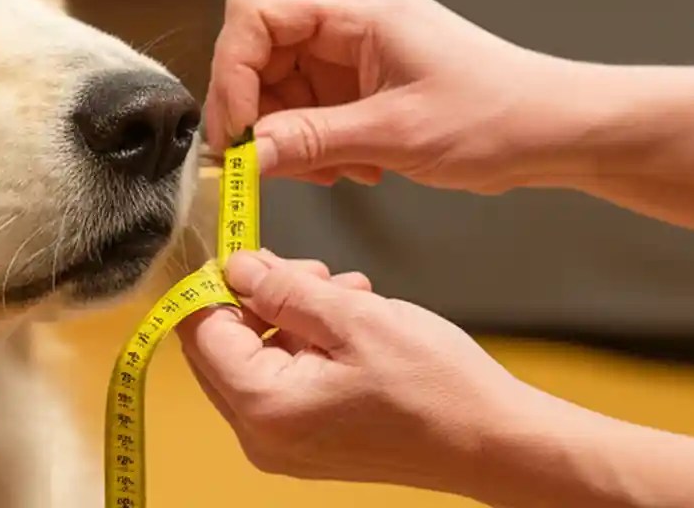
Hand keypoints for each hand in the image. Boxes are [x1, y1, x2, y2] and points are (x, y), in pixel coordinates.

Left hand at [177, 250, 526, 491]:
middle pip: (220, 346)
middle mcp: (260, 435)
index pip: (199, 330)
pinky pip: (280, 378)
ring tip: (345, 293)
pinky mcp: (304, 441)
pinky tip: (349, 319)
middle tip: (309, 271)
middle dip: (258, 297)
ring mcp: (281, 443)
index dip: (217, 282)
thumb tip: (236, 266)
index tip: (248, 250)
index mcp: (264, 406)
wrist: (494, 443)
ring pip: (253, 356)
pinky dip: (305, 342)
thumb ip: (284, 289)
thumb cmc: (436, 388)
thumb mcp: (354, 317)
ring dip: (289, 314)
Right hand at [205, 0, 573, 192]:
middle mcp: (347, 16)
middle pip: (258, 52)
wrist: (554, 129)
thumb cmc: (498, 115)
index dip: (233, 73)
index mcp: (356, 6)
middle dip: (260, 114)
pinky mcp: (357, 77)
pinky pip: (305, 105)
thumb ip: (310, 142)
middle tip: (268, 164)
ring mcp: (351, 46)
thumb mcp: (394, 134)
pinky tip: (351, 166)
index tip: (239, 133)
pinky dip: (311, 142)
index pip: (254, 14)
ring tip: (332, 170)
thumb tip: (244, 156)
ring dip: (288, 135)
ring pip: (277, 85)